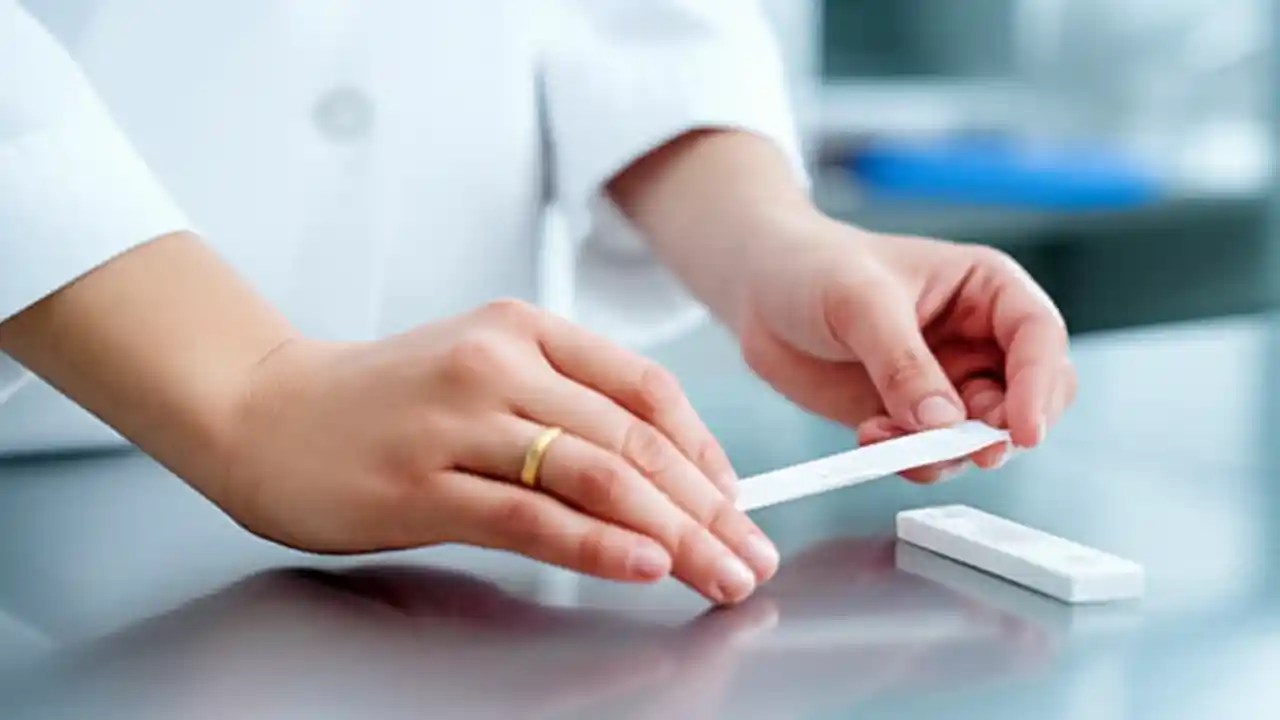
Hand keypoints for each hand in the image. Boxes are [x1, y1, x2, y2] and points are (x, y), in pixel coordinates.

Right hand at [217, 299, 777, 603]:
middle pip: (634, 439)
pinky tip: (644, 565)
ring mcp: (457, 422)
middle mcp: (496, 364)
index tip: (736, 500)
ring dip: (674, 534)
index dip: (705, 450)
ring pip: (596, 477)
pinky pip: (531, 517)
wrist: (263, 408)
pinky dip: (598, 545)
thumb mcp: (480, 369)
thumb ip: (560, 404)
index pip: (644, 388)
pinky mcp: (421, 483)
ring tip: (718, 573)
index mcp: (521, 327)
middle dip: (708, 508)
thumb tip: (660, 470)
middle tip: (749, 554)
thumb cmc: (382, 399)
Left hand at [738, 220, 1074, 481]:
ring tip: (884, 435)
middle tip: (964, 448)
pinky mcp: (907, 417)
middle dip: (998, 429)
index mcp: (985, 289)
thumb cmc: (814, 265)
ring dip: (943, 452)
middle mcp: (977, 339)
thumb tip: (944, 421)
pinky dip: (907, 458)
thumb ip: (903, 363)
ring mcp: (945, 382)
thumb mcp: (860, 301)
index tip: (1024, 430)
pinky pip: (929, 454)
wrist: (759, 288)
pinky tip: (868, 438)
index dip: (1039, 385)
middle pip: (1025, 398)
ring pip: (978, 436)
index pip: (1039, 337)